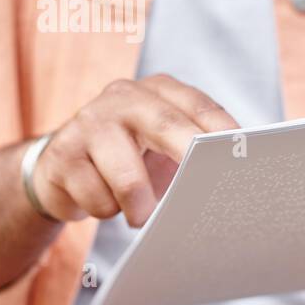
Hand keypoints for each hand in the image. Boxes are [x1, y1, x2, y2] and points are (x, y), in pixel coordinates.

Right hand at [31, 74, 237, 226]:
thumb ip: (192, 149)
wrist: (62, 165)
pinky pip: (98, 200)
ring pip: (129, 179)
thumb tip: (233, 177)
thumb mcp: (161, 145)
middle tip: (208, 188)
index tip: (242, 154)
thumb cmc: (128, 157)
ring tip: (140, 213)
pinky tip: (103, 199)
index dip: (222, 130)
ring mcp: (88, 123)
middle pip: (165, 125)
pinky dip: (108, 211)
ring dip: (141, 208)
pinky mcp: (63, 155)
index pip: (197, 106)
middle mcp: (122, 98)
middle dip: (192, 157)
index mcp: (156, 90)